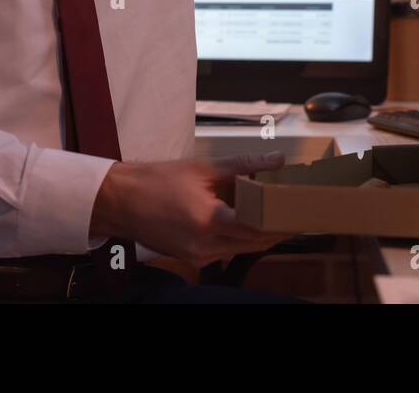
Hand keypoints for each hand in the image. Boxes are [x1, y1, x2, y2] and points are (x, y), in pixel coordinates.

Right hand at [89, 152, 289, 266]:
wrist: (121, 201)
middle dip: (274, 231)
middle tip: (292, 216)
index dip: (281, 223)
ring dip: (256, 236)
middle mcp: (205, 245)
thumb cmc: (157, 181)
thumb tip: (276, 160)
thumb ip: (244, 165)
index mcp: (210, 220)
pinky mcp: (191, 259)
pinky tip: (242, 222)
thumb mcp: (203, 168)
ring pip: (238, 249)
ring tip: (273, 216)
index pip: (258, 229)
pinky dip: (236, 239)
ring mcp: (197, 256)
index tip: (298, 214)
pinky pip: (222, 251)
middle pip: (252, 244)